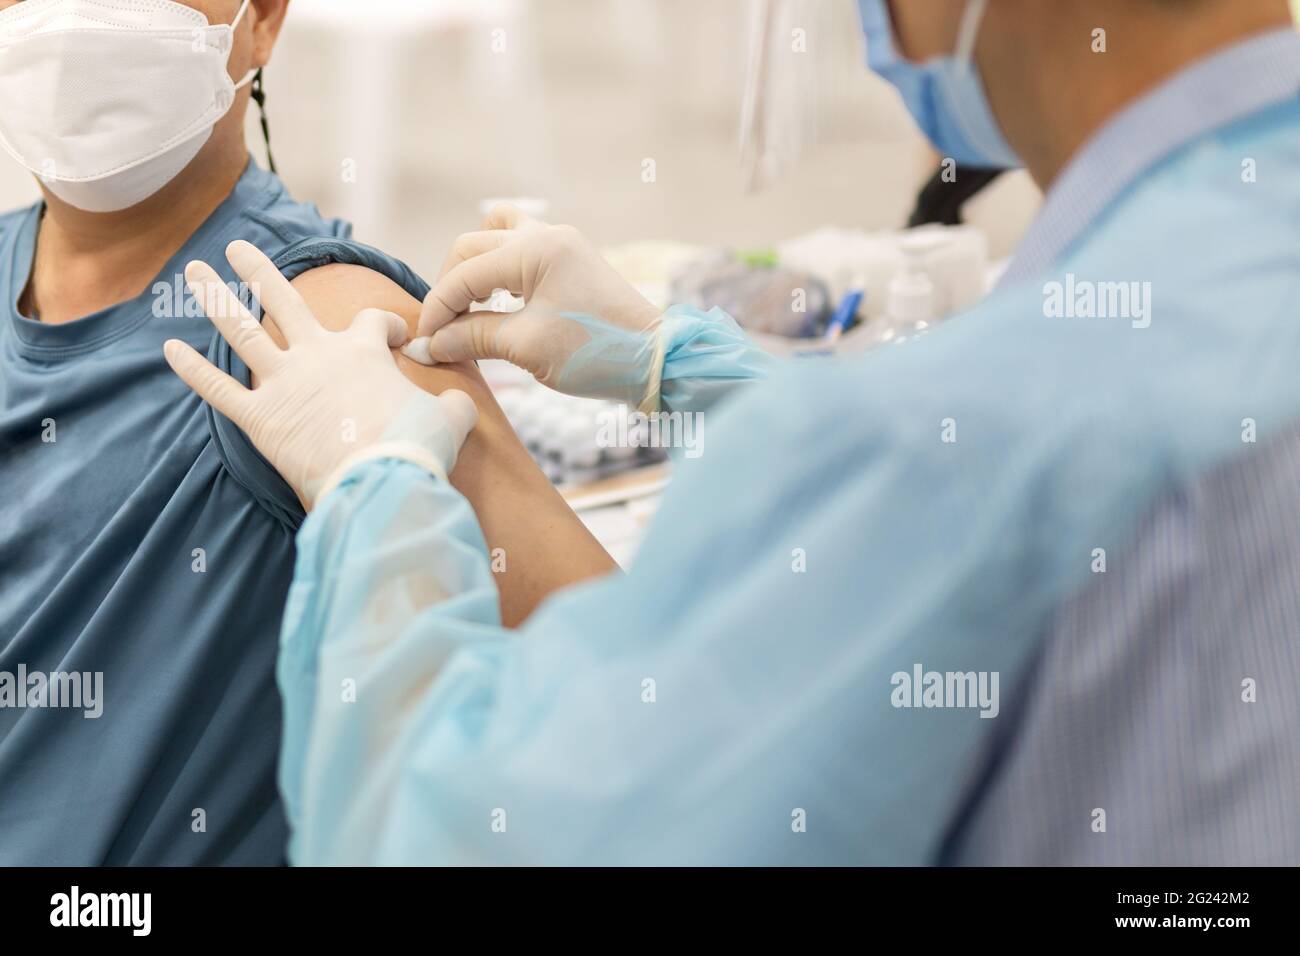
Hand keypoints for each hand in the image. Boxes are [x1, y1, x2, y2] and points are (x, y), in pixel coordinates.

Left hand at [164, 240, 477, 507]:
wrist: (383, 479)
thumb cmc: (417, 448)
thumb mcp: (451, 419)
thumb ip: (452, 404)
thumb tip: (459, 404)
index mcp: (364, 352)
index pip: (371, 322)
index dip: (383, 324)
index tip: (392, 335)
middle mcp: (318, 355)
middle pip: (282, 300)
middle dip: (258, 270)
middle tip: (238, 247)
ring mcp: (284, 383)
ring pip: (242, 330)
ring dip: (215, 298)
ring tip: (193, 271)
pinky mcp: (260, 418)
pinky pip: (219, 390)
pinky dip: (193, 371)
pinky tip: (168, 349)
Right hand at [408, 205, 665, 410]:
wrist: (655, 361)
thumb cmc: (595, 353)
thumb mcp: (526, 347)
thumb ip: (473, 337)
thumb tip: (431, 344)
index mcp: (535, 247)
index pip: (464, 272)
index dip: (438, 308)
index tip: (425, 343)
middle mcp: (546, 234)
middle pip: (472, 247)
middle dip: (451, 287)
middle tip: (444, 330)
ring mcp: (560, 243)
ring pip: (496, 237)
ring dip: (474, 268)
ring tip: (470, 308)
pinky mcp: (570, 260)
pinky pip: (519, 250)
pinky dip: (499, 270)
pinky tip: (497, 301)